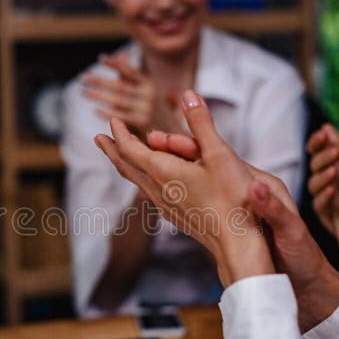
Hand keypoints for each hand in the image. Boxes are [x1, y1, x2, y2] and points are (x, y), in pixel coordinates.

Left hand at [81, 52, 184, 136]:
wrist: (168, 134)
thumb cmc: (151, 107)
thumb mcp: (145, 89)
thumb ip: (131, 73)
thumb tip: (121, 53)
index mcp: (149, 83)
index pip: (129, 70)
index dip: (115, 64)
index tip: (100, 58)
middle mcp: (149, 94)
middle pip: (119, 86)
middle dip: (99, 81)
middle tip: (82, 77)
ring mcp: (146, 109)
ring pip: (117, 100)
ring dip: (98, 96)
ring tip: (84, 92)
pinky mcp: (141, 123)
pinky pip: (120, 116)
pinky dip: (107, 112)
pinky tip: (96, 110)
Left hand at [94, 90, 273, 286]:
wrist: (238, 244)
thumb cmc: (232, 198)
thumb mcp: (220, 153)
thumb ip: (201, 123)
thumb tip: (188, 94)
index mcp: (163, 170)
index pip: (129, 148)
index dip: (119, 132)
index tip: (112, 120)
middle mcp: (158, 189)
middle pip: (126, 166)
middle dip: (112, 149)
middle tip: (100, 138)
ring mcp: (165, 206)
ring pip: (137, 181)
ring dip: (125, 165)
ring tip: (121, 156)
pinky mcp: (176, 217)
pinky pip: (150, 193)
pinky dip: (142, 179)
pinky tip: (148, 182)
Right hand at [147, 128, 338, 332]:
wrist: (308, 287)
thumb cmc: (305, 260)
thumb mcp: (292, 233)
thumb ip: (273, 210)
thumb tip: (253, 187)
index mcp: (263, 187)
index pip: (224, 158)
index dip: (196, 147)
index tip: (170, 139)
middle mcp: (249, 193)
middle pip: (208, 164)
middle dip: (180, 151)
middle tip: (152, 141)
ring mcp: (239, 209)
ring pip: (203, 182)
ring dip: (177, 170)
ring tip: (150, 161)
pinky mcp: (233, 226)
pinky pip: (204, 204)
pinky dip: (184, 195)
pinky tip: (166, 194)